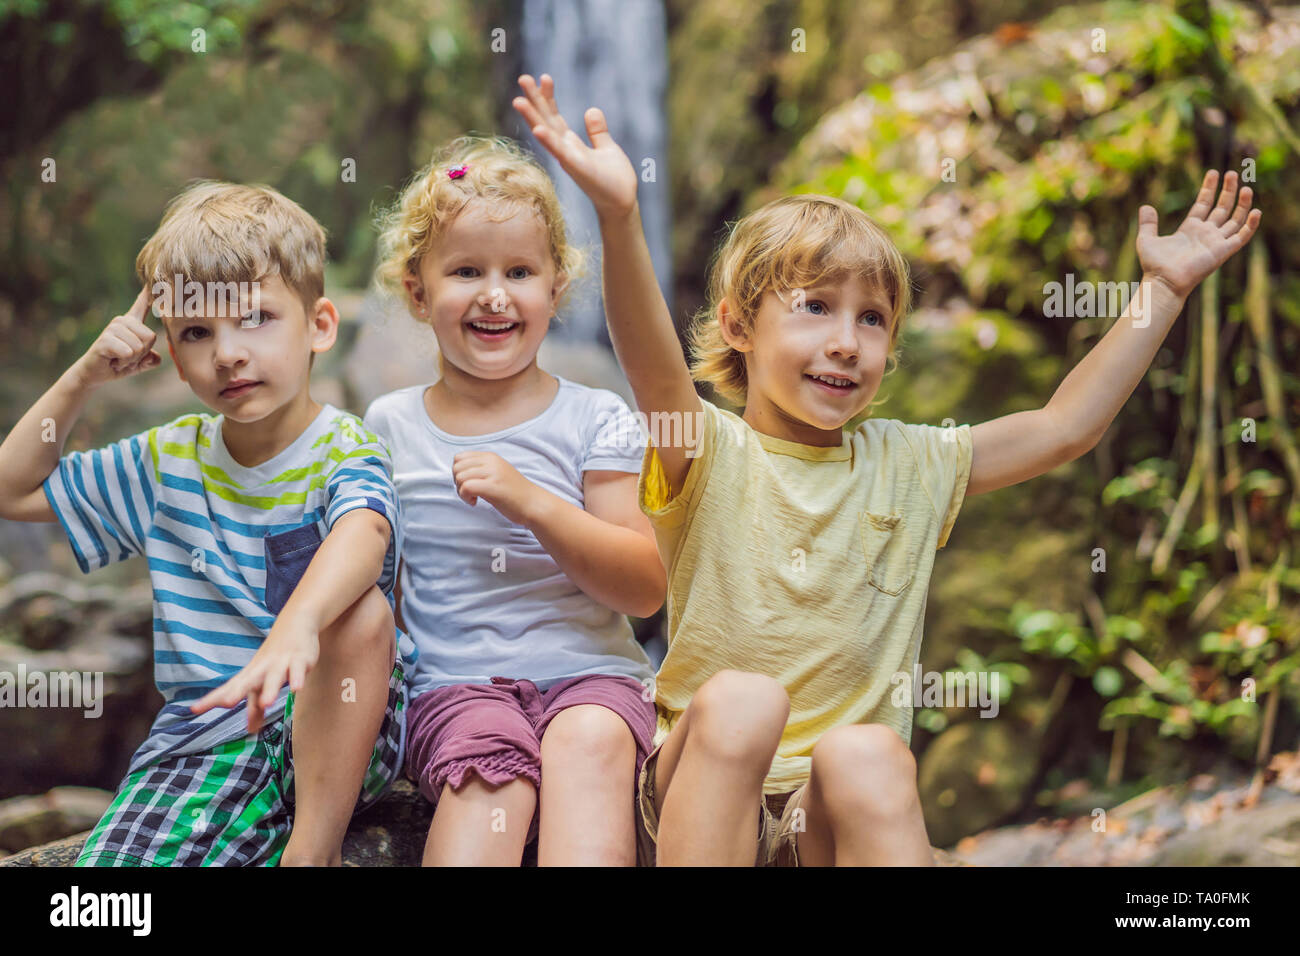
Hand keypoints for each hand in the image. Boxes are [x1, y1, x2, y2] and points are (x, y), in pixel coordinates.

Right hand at [72, 286, 162, 388]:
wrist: (94, 374)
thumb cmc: (119, 365)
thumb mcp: (140, 362)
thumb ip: (151, 359)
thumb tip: (154, 358)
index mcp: (132, 323)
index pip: (142, 305)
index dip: (149, 293)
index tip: (152, 280)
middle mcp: (122, 321)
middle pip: (150, 337)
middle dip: (143, 354)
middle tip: (127, 357)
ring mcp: (113, 328)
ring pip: (140, 347)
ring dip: (132, 360)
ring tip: (119, 358)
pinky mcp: (105, 339)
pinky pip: (129, 353)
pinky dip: (124, 363)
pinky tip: (113, 361)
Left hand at [189, 617, 320, 734]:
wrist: (295, 623)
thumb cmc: (275, 658)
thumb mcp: (264, 682)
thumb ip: (257, 707)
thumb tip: (250, 730)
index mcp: (249, 675)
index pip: (228, 689)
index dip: (212, 699)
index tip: (194, 709)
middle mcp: (261, 669)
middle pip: (248, 681)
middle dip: (238, 692)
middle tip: (228, 702)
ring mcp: (280, 663)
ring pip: (274, 677)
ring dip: (270, 690)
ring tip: (267, 704)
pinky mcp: (299, 659)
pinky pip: (298, 669)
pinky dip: (297, 678)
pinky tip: (297, 688)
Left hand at [452, 450, 540, 525]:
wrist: (534, 504)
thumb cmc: (514, 493)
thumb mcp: (497, 473)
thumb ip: (480, 469)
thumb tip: (458, 473)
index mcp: (491, 457)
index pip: (459, 457)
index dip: (458, 472)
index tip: (468, 484)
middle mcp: (491, 462)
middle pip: (457, 467)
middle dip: (458, 482)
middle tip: (470, 493)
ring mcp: (493, 473)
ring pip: (460, 477)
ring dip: (461, 491)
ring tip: (474, 498)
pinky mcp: (494, 487)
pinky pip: (467, 487)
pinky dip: (466, 497)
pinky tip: (476, 502)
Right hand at [512, 73, 638, 219]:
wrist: (622, 203)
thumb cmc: (614, 180)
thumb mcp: (607, 148)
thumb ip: (597, 131)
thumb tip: (591, 110)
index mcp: (571, 144)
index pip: (555, 117)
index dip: (547, 97)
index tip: (543, 77)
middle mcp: (565, 151)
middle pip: (547, 121)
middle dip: (534, 100)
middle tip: (523, 77)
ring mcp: (569, 160)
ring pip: (547, 135)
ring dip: (533, 118)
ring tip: (519, 100)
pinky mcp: (578, 169)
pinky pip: (561, 153)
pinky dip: (549, 141)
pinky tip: (539, 129)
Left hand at [1137, 170, 1261, 299]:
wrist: (1163, 282)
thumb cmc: (1155, 265)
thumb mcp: (1146, 239)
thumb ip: (1148, 223)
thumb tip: (1145, 207)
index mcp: (1190, 229)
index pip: (1204, 204)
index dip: (1209, 188)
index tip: (1213, 173)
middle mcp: (1205, 233)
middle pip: (1222, 208)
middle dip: (1227, 191)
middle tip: (1232, 173)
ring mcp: (1215, 242)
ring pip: (1235, 219)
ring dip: (1242, 204)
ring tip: (1247, 188)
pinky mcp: (1223, 251)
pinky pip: (1241, 237)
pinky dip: (1250, 226)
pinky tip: (1256, 211)